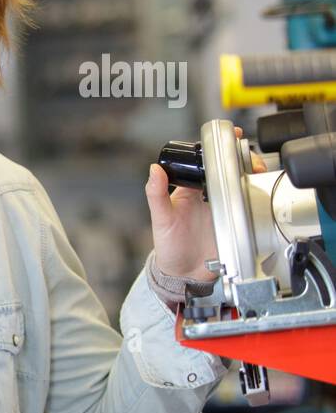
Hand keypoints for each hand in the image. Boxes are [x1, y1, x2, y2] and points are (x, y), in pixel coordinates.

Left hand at [145, 125, 265, 280]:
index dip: (216, 149)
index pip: (203, 163)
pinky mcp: (237, 221)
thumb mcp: (160, 219)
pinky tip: (260, 191)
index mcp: (189, 190)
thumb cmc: (169, 247)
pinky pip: (250, 205)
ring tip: (256, 171)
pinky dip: (258, 196)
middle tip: (249, 158)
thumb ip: (156, 195)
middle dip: (241, 159)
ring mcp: (225, 208)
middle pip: (228, 170)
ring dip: (252, 175)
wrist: (185, 274)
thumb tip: (153, 170)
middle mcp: (208, 196)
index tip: (228, 138)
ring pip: (242, 184)